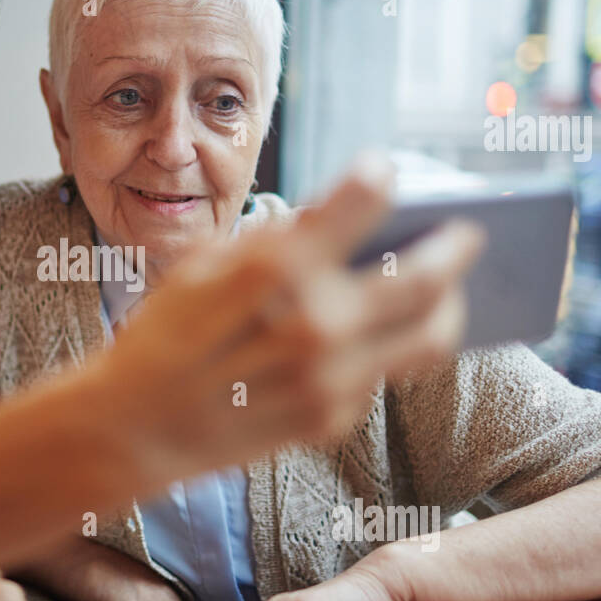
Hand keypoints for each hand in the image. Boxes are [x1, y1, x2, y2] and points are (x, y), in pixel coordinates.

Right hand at [94, 154, 485, 492]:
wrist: (132, 428)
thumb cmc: (162, 336)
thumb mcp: (200, 267)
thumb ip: (275, 237)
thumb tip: (340, 207)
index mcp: (273, 271)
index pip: (361, 202)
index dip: (379, 178)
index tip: (385, 172)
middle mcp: (313, 326)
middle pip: (425, 279)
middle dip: (456, 247)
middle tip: (468, 233)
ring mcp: (327, 381)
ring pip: (430, 337)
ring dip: (450, 306)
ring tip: (446, 289)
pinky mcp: (330, 421)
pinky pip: (385, 376)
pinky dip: (390, 347)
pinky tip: (377, 333)